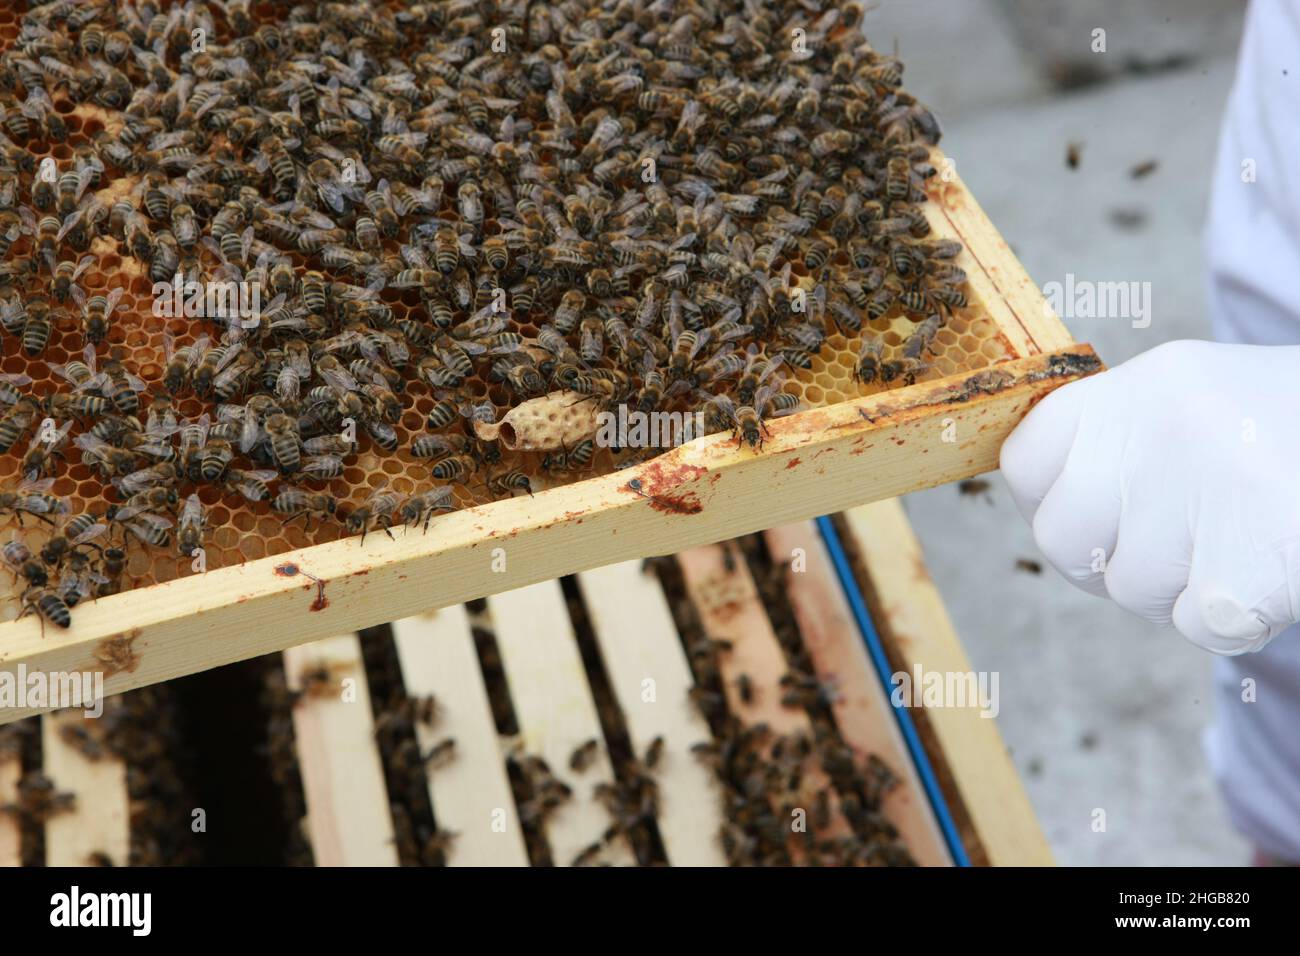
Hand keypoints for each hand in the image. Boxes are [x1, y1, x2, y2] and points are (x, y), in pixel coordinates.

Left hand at [1000, 339, 1299, 654]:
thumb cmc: (1290, 436)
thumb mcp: (1198, 406)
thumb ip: (1119, 447)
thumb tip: (1052, 515)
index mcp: (1145, 384)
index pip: (1026, 460)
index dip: (1055, 498)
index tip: (1096, 508)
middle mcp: (1164, 423)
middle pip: (1064, 539)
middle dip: (1110, 560)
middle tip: (1180, 541)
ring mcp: (1210, 486)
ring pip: (1132, 590)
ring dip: (1182, 589)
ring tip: (1248, 539)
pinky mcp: (1253, 559)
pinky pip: (1197, 622)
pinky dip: (1234, 617)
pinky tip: (1275, 571)